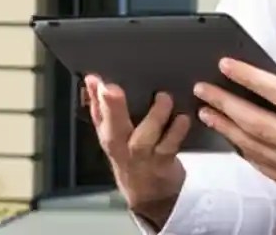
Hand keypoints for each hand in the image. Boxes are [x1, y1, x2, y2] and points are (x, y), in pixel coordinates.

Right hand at [85, 74, 190, 226]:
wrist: (147, 195)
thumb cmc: (128, 156)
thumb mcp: (111, 136)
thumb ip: (102, 107)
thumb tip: (92, 79)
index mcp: (108, 136)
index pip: (98, 115)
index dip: (97, 98)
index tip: (96, 79)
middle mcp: (122, 146)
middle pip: (113, 127)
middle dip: (112, 107)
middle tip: (112, 89)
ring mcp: (143, 156)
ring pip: (145, 136)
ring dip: (154, 116)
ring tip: (163, 97)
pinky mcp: (164, 162)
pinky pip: (170, 145)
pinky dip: (177, 130)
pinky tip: (183, 117)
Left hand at [193, 60, 275, 232]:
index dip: (247, 77)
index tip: (225, 64)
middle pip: (258, 124)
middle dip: (224, 104)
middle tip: (202, 90)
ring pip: (257, 150)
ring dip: (228, 131)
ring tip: (208, 114)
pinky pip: (270, 171)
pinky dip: (248, 156)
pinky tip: (236, 143)